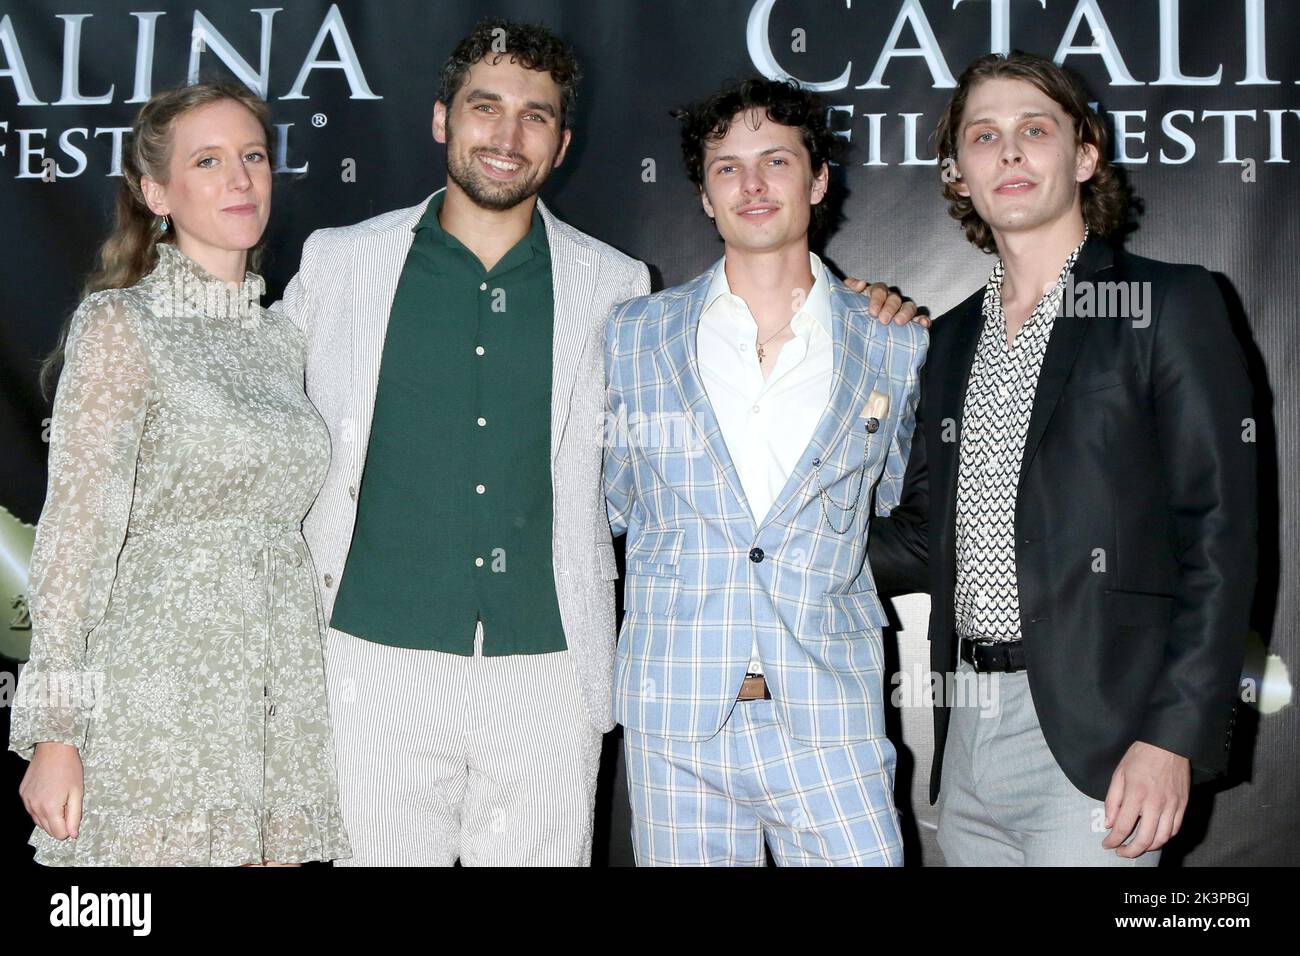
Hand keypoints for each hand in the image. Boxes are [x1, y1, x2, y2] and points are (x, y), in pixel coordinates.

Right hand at [20, 741, 83, 839]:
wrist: (53, 749)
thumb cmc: (69, 768)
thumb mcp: (77, 792)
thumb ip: (75, 816)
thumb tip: (73, 835)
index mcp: (50, 808)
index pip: (58, 833)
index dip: (68, 829)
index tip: (73, 816)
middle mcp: (35, 807)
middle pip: (47, 829)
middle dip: (59, 823)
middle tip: (68, 805)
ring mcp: (26, 800)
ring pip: (38, 820)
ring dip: (49, 817)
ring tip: (59, 799)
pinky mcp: (22, 793)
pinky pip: (31, 809)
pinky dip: (40, 808)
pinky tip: (49, 796)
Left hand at [843, 277, 929, 327]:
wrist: (859, 332)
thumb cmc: (855, 313)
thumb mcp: (849, 300)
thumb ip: (850, 289)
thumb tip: (860, 284)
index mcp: (877, 293)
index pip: (879, 290)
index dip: (877, 299)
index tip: (872, 312)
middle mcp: (891, 299)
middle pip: (895, 299)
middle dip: (890, 308)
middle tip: (883, 320)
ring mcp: (902, 310)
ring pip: (909, 306)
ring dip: (906, 313)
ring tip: (899, 323)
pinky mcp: (911, 321)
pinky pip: (919, 318)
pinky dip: (923, 320)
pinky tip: (923, 324)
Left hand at [1101, 741, 1189, 857]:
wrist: (1168, 744)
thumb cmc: (1141, 755)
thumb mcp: (1119, 774)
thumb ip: (1112, 800)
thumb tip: (1110, 822)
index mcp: (1136, 795)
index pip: (1123, 827)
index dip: (1113, 841)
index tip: (1107, 844)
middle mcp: (1155, 804)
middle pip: (1144, 839)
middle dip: (1130, 851)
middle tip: (1122, 852)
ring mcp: (1172, 806)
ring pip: (1162, 838)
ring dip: (1148, 848)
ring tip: (1137, 846)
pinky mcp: (1183, 805)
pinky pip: (1175, 829)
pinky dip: (1164, 838)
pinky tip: (1155, 837)